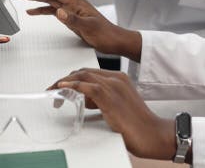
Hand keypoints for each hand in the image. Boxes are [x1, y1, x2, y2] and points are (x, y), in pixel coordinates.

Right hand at [9, 0, 141, 60]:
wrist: (115, 41)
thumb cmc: (106, 34)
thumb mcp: (89, 28)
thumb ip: (74, 19)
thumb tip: (58, 11)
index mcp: (78, 3)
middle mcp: (73, 4)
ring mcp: (71, 10)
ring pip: (49, 1)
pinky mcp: (70, 17)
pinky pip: (52, 10)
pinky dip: (42, 10)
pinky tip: (32, 11)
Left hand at [50, 68, 176, 160]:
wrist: (151, 133)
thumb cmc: (136, 123)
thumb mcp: (118, 105)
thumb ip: (103, 99)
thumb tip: (86, 99)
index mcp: (120, 78)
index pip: (90, 72)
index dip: (73, 78)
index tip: (62, 86)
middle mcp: (116, 78)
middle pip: (84, 72)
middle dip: (66, 79)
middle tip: (53, 89)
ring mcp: (113, 86)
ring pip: (83, 77)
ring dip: (64, 82)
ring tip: (53, 90)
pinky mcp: (110, 98)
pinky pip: (87, 87)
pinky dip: (72, 86)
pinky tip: (62, 88)